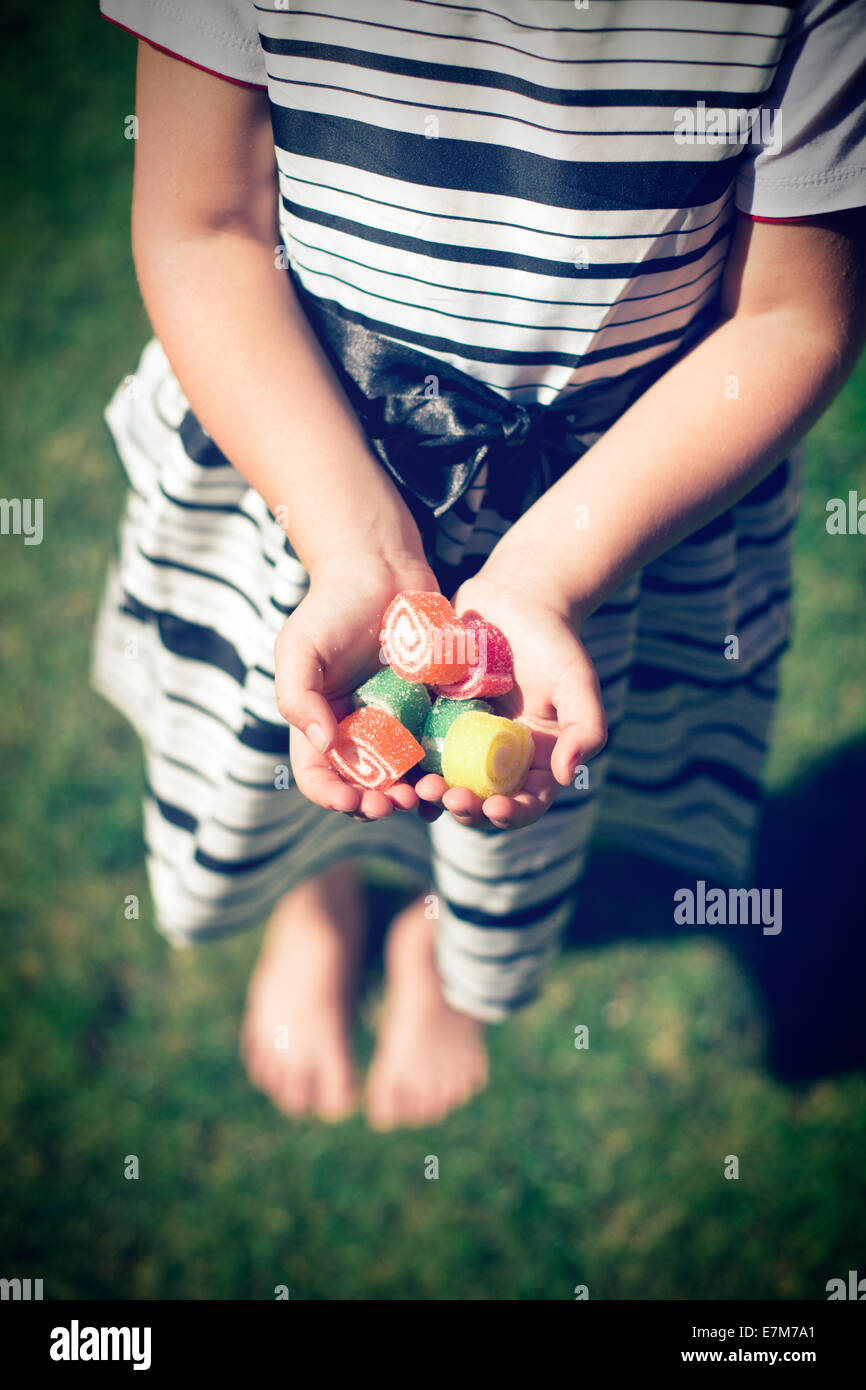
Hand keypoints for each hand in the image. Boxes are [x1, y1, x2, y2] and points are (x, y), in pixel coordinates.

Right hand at [274, 554, 439, 818]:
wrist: (382, 570)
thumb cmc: (332, 606)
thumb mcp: (298, 647)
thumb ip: (298, 696)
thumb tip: (324, 744)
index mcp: (320, 725)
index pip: (319, 777)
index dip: (331, 796)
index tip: (352, 800)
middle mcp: (358, 733)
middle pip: (365, 789)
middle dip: (379, 804)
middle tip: (398, 802)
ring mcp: (397, 726)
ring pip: (406, 778)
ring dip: (416, 794)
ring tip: (429, 792)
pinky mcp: (431, 712)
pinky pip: (439, 750)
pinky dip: (444, 768)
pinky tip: (454, 772)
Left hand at [414, 570, 606, 829]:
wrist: (514, 599)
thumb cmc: (553, 642)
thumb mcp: (579, 683)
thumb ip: (586, 729)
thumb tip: (567, 775)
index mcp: (534, 760)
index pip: (525, 802)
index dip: (510, 814)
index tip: (494, 806)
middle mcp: (496, 759)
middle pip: (480, 800)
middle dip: (464, 808)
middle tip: (449, 797)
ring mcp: (461, 741)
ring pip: (445, 782)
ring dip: (433, 796)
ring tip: (422, 789)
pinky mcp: (433, 719)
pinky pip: (418, 749)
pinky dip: (409, 766)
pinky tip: (399, 771)